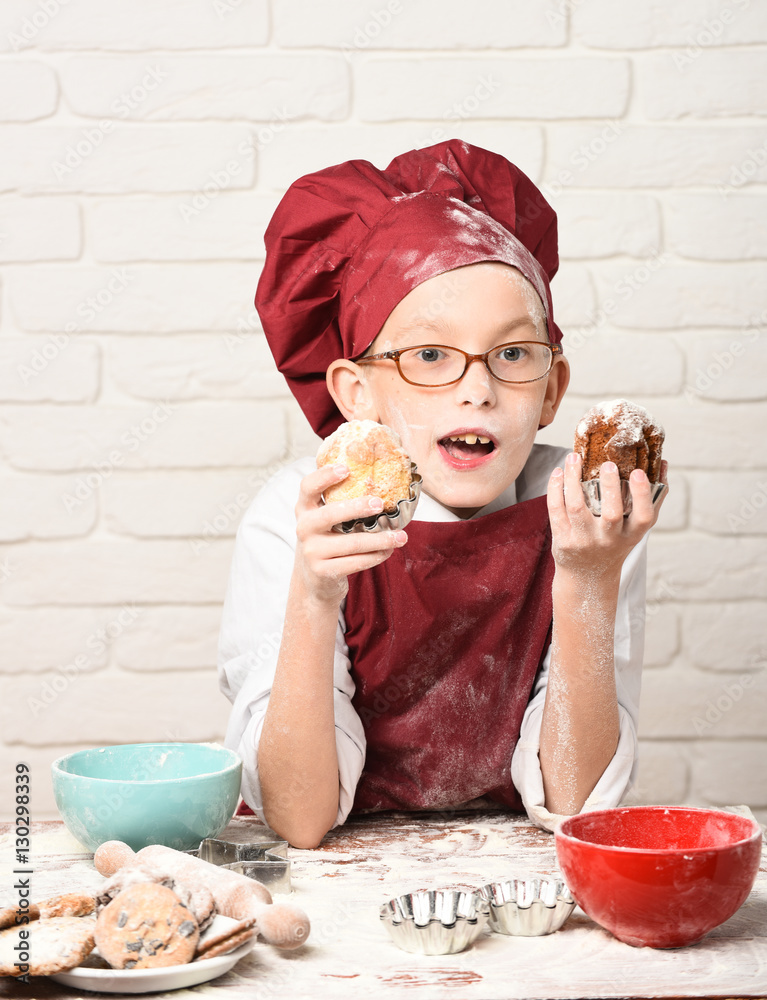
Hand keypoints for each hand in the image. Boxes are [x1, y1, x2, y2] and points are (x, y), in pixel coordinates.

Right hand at [293, 463, 407, 605]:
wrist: (313, 577)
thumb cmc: (327, 538)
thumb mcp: (324, 517)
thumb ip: (339, 500)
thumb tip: (378, 477)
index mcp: (305, 508)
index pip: (308, 487)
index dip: (324, 476)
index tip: (347, 469)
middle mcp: (304, 528)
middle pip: (331, 514)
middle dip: (358, 507)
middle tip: (380, 503)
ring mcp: (311, 551)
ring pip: (351, 543)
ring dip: (380, 540)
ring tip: (401, 537)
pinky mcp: (322, 571)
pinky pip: (355, 562)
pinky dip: (375, 557)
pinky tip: (388, 551)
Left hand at [547, 453, 668, 579]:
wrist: (587, 577)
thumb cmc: (615, 543)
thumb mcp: (636, 528)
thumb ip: (652, 498)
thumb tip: (662, 464)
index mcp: (631, 535)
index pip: (643, 517)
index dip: (642, 495)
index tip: (638, 472)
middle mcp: (608, 540)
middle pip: (611, 513)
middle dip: (609, 485)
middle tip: (607, 463)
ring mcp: (584, 541)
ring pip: (576, 506)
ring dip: (573, 479)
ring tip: (574, 457)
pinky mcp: (562, 539)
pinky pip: (556, 510)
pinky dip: (555, 488)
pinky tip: (559, 472)